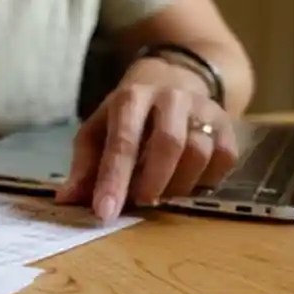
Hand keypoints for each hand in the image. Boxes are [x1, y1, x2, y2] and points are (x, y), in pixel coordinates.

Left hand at [56, 63, 238, 221]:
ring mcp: (202, 109)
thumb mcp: (99, 132)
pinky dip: (205, 180)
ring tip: (160, 193)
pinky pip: (223, 159)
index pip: (122, 141)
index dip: (113, 180)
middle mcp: (170, 97)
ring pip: (198, 154)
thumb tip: (67, 200)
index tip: (104, 212)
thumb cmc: (129, 117)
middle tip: (141, 203)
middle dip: (153, 181)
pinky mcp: (226, 124)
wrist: (175, 81)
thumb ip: (85, 167)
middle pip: (168, 144)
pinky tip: (187, 182)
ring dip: (177, 185)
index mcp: (131, 97)